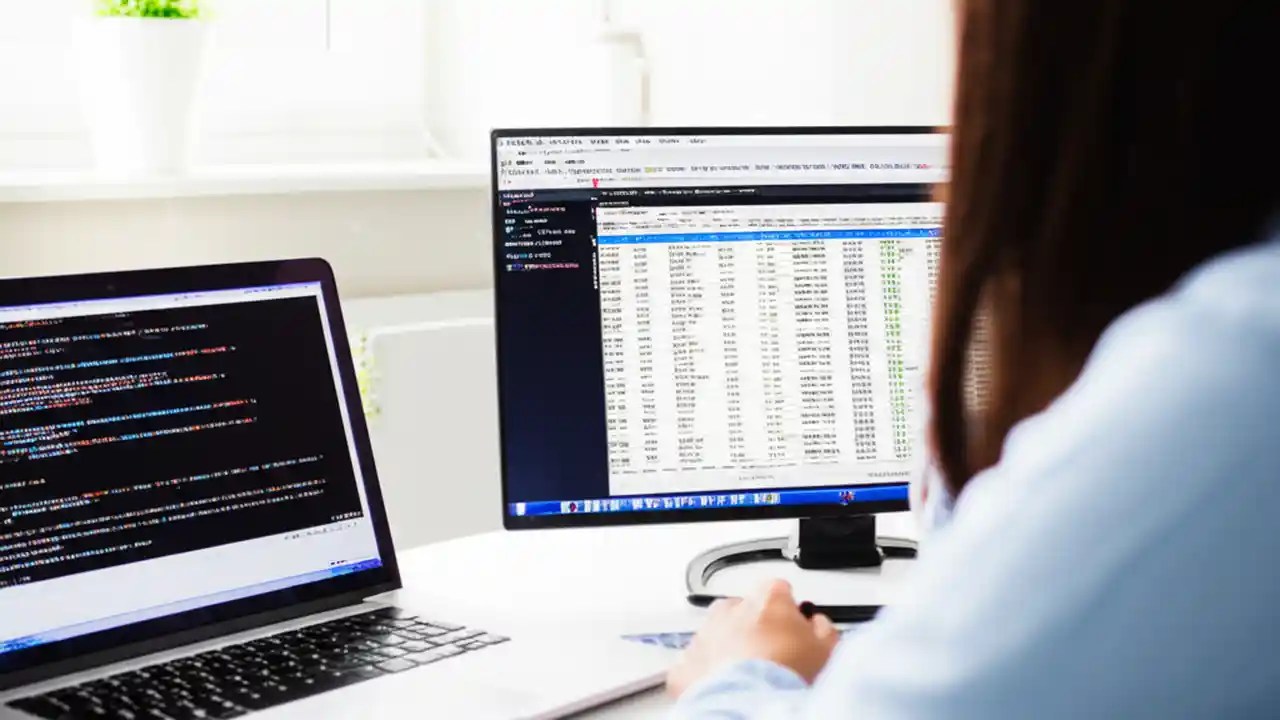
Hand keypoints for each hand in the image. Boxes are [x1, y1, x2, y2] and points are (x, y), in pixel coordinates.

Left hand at [667, 579, 840, 697]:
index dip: (789, 613)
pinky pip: (697, 663)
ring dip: (729, 649)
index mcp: (766, 598)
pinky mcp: (686, 663)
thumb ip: (823, 629)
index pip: (779, 592)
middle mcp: (730, 609)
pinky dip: (708, 674)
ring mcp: (704, 634)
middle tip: (772, 657)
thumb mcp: (826, 651)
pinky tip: (725, 688)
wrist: (749, 705)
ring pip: (717, 634)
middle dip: (755, 628)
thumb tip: (819, 625)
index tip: (794, 631)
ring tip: (749, 677)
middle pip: (744, 611)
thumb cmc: (785, 679)